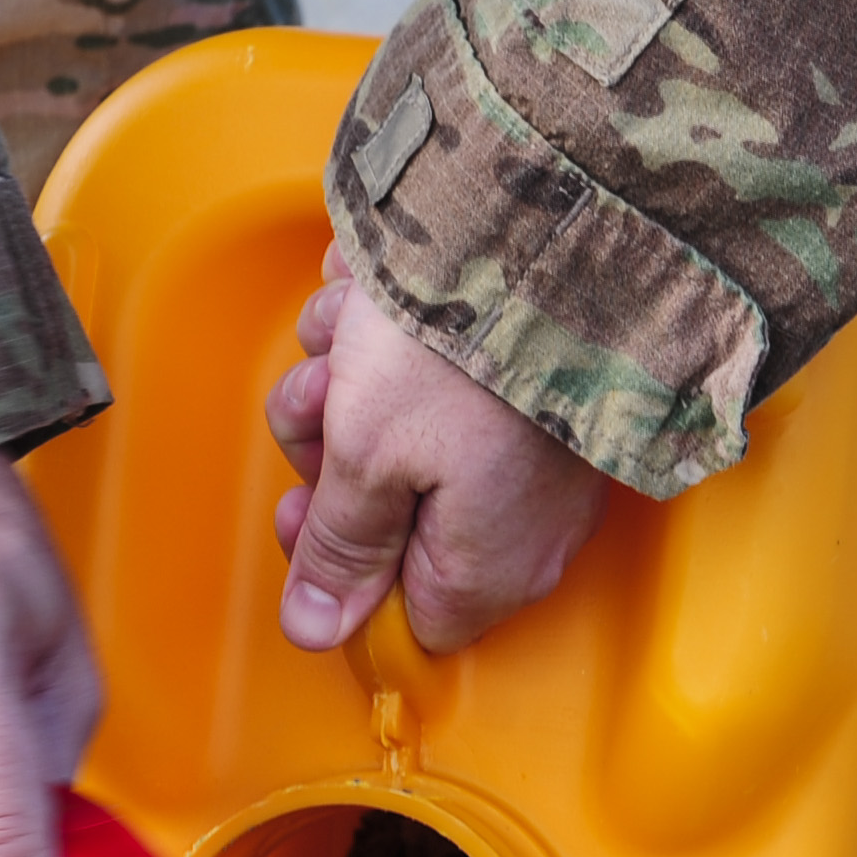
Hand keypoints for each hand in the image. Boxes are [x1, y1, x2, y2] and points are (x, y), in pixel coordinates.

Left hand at [264, 260, 607, 654]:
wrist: (551, 227)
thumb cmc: (460, 348)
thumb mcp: (366, 455)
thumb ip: (340, 547)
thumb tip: (315, 628)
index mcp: (486, 566)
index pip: (401, 617)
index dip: (339, 567)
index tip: (305, 509)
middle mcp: (525, 526)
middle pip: (396, 526)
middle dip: (337, 454)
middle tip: (320, 400)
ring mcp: (537, 459)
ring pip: (407, 444)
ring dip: (354, 383)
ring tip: (352, 327)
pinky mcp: (537, 392)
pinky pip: (447, 390)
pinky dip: (400, 344)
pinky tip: (382, 301)